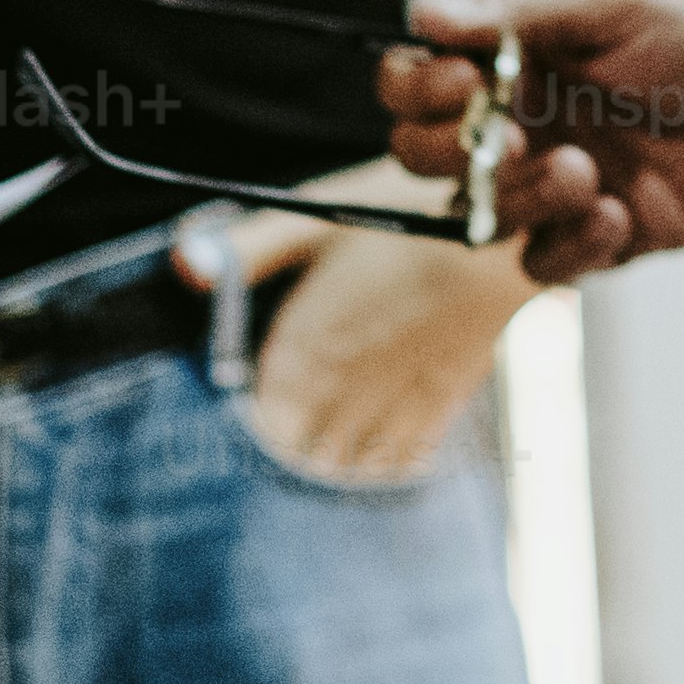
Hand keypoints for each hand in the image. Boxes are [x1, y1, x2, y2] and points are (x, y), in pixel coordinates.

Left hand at [227, 204, 535, 481]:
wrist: (503, 241)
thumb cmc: (406, 219)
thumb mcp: (318, 217)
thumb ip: (249, 249)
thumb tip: (180, 267)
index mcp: (305, 351)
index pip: (259, 423)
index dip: (248, 432)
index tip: (242, 426)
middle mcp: (344, 392)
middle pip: (300, 456)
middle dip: (287, 458)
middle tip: (281, 451)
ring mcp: (394, 404)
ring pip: (348, 465)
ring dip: (332, 467)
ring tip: (323, 465)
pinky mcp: (442, 404)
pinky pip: (402, 459)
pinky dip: (384, 466)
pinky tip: (379, 459)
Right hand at [378, 0, 683, 283]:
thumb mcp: (612, 4)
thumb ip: (520, 11)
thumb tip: (427, 14)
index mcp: (509, 64)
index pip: (416, 82)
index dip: (415, 87)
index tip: (459, 80)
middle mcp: (517, 125)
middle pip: (425, 156)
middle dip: (451, 152)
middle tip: (515, 139)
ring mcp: (550, 185)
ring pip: (479, 216)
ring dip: (520, 198)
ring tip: (587, 170)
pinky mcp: (594, 237)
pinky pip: (542, 264)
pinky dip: (569, 245)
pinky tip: (619, 214)